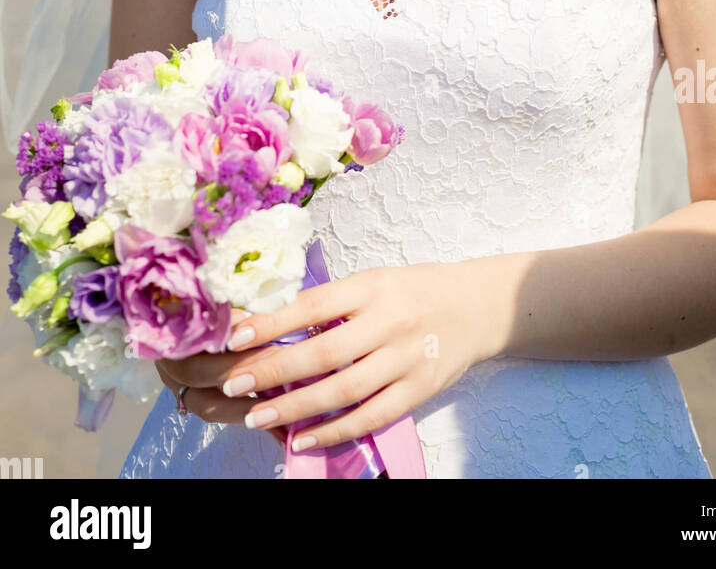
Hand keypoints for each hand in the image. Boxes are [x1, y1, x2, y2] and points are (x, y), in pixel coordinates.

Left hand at [176, 260, 495, 451]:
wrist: (479, 305)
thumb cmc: (415, 290)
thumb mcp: (375, 281)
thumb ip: (334, 304)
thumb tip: (274, 327)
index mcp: (373, 287)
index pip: (315, 305)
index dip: (272, 322)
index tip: (235, 337)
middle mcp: (390, 321)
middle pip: (324, 352)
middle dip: (273, 371)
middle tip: (232, 384)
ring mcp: (407, 358)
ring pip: (344, 390)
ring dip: (296, 407)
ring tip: (257, 416)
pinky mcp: (420, 388)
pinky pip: (372, 416)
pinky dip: (335, 431)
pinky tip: (304, 437)